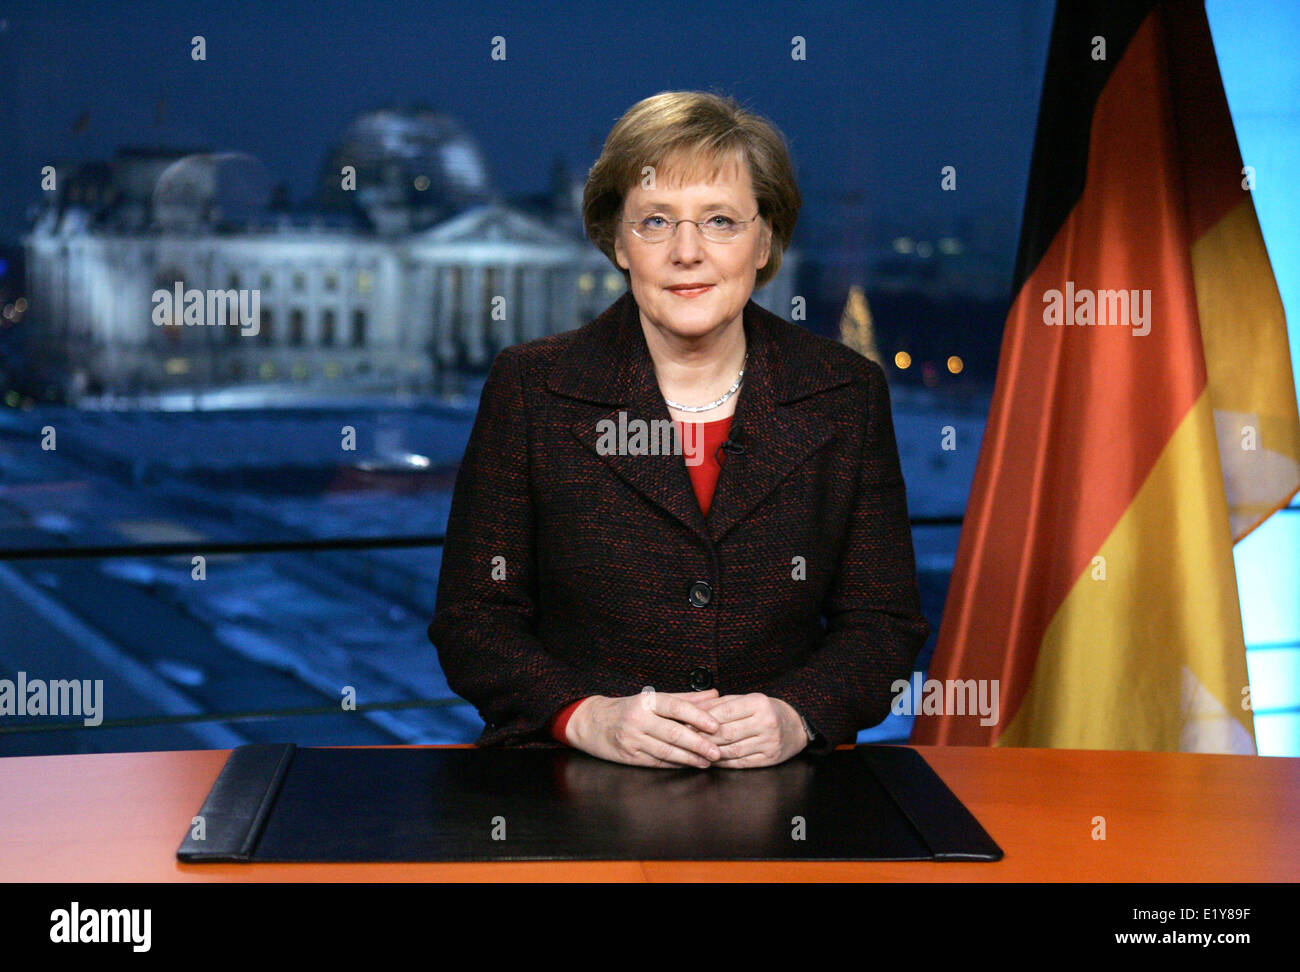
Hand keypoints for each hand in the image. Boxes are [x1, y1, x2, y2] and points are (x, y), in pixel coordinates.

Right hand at [566, 688, 724, 768]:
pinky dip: (675, 764)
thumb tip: (714, 694)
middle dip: (698, 744)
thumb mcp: (653, 698)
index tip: (715, 726)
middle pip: (673, 732)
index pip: (676, 707)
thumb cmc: (627, 708)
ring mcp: (632, 739)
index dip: (697, 716)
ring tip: (708, 761)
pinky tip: (689, 764)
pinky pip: (656, 762)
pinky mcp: (629, 756)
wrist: (591, 723)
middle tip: (717, 751)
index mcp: (646, 701)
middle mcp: (638, 719)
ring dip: (690, 758)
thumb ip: (685, 698)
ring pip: (666, 750)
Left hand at [693, 692, 808, 767]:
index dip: (702, 719)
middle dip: (703, 737)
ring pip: (732, 750)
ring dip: (711, 752)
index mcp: (759, 703)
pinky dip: (723, 762)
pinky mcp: (770, 758)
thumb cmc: (767, 710)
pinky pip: (741, 762)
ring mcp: (769, 742)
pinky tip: (712, 759)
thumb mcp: (748, 699)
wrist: (797, 725)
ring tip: (696, 750)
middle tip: (686, 739)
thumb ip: (722, 704)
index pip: (724, 712)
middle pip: (726, 733)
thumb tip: (695, 710)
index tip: (686, 722)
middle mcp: (766, 723)